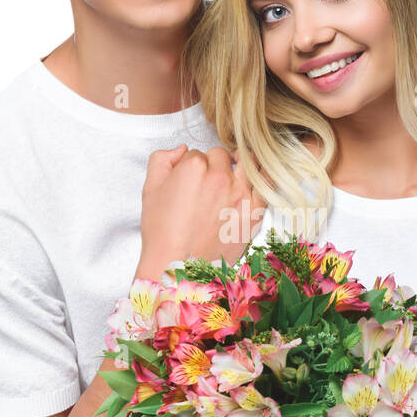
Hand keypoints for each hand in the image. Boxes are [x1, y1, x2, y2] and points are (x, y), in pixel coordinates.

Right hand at [135, 144, 266, 279]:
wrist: (179, 266)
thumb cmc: (163, 232)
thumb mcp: (150, 189)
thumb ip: (162, 159)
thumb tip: (181, 150)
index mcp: (194, 167)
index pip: (198, 153)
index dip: (193, 164)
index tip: (191, 178)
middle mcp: (220, 177)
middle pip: (222, 156)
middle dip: (215, 164)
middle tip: (209, 181)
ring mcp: (240, 194)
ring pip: (248, 164)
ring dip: (240, 166)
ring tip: (235, 174)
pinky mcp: (254, 212)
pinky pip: (265, 186)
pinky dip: (261, 181)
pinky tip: (254, 184)